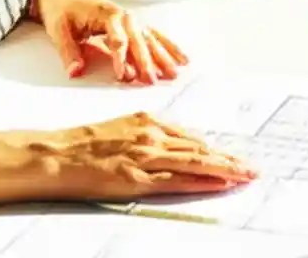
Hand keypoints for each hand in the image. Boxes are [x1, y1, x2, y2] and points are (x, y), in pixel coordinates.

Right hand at [28, 112, 258, 200]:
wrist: (54, 154)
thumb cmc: (83, 143)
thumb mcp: (122, 129)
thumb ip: (149, 135)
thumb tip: (174, 146)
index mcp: (149, 121)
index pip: (193, 138)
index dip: (217, 149)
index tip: (236, 157)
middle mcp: (152, 135)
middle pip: (201, 149)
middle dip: (230, 160)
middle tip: (252, 169)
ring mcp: (145, 156)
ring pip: (196, 162)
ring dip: (226, 169)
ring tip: (246, 176)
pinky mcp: (136, 177)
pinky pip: (176, 180)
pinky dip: (201, 182)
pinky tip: (218, 184)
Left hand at [34, 0, 188, 84]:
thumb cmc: (61, 8)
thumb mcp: (59, 30)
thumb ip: (69, 52)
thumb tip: (76, 72)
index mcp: (107, 14)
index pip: (117, 40)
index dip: (121, 58)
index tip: (123, 75)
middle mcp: (124, 15)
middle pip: (138, 40)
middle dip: (146, 61)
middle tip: (151, 80)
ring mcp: (131, 19)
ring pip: (151, 39)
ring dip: (163, 56)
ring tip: (173, 73)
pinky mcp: (134, 23)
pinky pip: (155, 35)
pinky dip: (168, 46)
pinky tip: (181, 58)